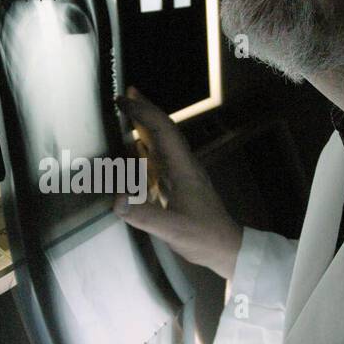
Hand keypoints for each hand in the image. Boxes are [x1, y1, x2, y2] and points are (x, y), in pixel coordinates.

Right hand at [112, 87, 243, 279]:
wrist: (226, 247)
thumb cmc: (203, 237)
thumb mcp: (173, 229)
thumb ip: (145, 215)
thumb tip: (117, 199)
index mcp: (184, 169)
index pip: (164, 132)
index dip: (144, 113)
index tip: (124, 102)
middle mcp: (184, 165)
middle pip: (165, 129)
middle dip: (145, 110)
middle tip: (124, 95)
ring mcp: (183, 174)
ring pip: (164, 141)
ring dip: (147, 124)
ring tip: (129, 111)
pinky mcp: (181, 184)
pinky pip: (162, 156)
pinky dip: (148, 144)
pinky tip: (137, 146)